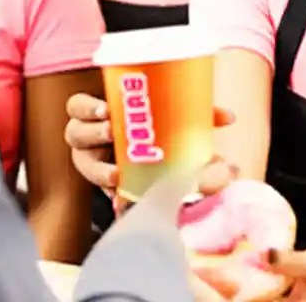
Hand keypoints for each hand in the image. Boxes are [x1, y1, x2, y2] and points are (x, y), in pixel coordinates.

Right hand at [64, 93, 236, 199]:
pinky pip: (101, 191)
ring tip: (116, 173)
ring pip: (82, 163)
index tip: (106, 109)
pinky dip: (112, 195)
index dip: (87, 107)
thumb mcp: (171, 118)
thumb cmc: (155, 129)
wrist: (151, 162)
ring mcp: (95, 162)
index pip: (78, 106)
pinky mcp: (105, 185)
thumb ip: (198, 115)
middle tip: (112, 132)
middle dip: (92, 132)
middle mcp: (90, 138)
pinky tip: (122, 200)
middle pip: (75, 132)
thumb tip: (230, 116)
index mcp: (99, 114)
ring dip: (98, 167)